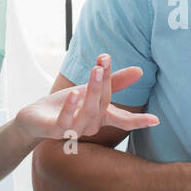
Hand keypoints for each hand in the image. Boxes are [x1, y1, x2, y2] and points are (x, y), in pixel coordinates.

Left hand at [16, 53, 158, 141]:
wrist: (33, 118)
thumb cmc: (64, 105)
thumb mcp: (88, 89)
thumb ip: (113, 82)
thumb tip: (140, 70)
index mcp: (100, 118)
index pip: (122, 120)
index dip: (138, 121)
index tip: (156, 121)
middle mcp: (90, 126)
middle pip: (103, 105)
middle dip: (106, 83)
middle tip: (104, 60)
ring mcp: (73, 130)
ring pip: (89, 111)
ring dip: (93, 90)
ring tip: (96, 70)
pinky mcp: (56, 131)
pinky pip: (66, 121)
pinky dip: (71, 107)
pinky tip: (74, 93)